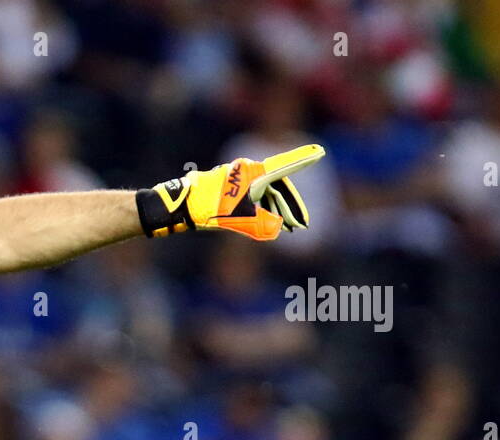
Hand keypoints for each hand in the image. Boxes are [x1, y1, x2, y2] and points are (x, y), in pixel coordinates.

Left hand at [137, 144, 325, 241]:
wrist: (180, 206)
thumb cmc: (208, 210)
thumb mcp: (238, 220)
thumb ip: (261, 223)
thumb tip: (277, 227)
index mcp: (252, 174)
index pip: (283, 166)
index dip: (302, 159)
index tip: (319, 151)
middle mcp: (246, 171)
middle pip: (277, 186)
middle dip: (290, 206)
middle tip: (301, 224)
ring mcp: (238, 177)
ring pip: (265, 192)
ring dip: (277, 209)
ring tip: (288, 228)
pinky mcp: (230, 185)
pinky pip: (254, 194)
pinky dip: (263, 207)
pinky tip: (270, 221)